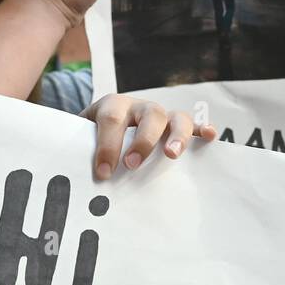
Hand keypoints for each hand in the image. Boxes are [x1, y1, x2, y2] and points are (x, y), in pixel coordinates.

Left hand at [82, 94, 217, 179]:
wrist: (102, 125)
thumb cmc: (92, 137)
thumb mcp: (81, 138)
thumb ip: (80, 151)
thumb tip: (73, 179)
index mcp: (112, 106)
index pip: (111, 120)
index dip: (107, 145)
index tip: (103, 172)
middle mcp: (138, 107)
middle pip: (148, 115)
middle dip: (142, 141)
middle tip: (132, 165)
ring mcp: (160, 116)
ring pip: (174, 117)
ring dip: (176, 135)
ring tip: (172, 155)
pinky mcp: (175, 126)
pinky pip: (193, 124)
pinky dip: (202, 128)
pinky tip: (210, 135)